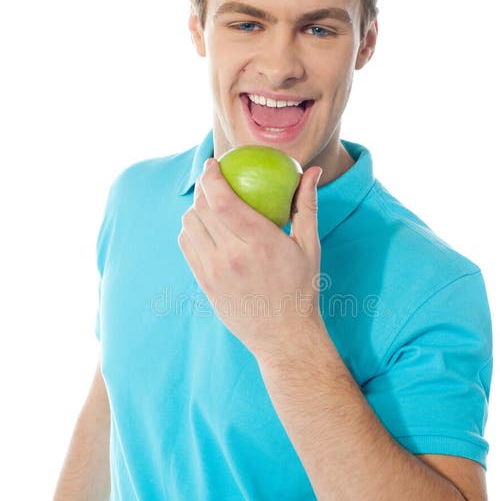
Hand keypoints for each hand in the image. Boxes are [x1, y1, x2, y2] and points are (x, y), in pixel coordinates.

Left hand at [178, 158, 324, 360]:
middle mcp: (232, 257)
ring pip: (189, 226)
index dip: (211, 177)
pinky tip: (204, 227)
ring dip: (195, 209)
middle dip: (202, 187)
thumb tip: (311, 172)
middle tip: (210, 179)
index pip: (223, 200)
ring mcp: (214, 272)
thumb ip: (307, 206)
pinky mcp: (204, 284)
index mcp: (260, 243)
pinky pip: (187, 246)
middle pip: (202, 209)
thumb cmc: (301, 289)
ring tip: (209, 204)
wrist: (284, 337)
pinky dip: (191, 231)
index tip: (213, 163)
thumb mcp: (309, 247)